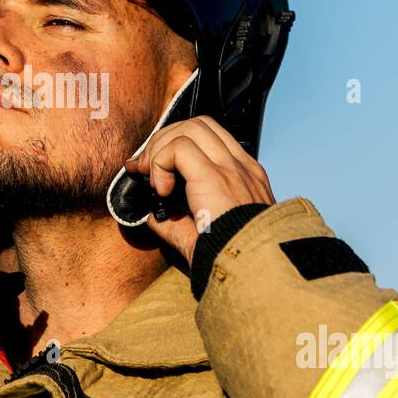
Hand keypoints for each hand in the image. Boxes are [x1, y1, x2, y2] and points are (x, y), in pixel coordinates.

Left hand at [123, 115, 274, 264]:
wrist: (254, 274)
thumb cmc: (233, 262)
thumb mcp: (204, 238)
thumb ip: (179, 224)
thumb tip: (153, 216)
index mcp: (246, 179)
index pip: (211, 138)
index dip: (175, 144)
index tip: (152, 170)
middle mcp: (242, 168)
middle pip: (198, 124)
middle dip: (164, 141)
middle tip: (144, 170)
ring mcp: (232, 169)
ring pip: (189, 128)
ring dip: (160, 149)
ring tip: (152, 181)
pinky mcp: (216, 177)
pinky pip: (179, 148)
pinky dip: (161, 163)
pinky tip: (161, 191)